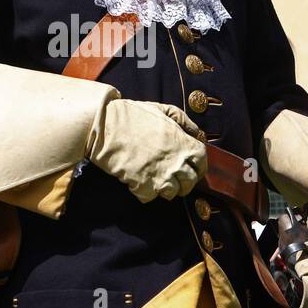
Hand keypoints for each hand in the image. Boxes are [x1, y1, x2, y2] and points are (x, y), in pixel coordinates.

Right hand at [89, 99, 206, 201]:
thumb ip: (184, 121)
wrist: (105, 126)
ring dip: (165, 189)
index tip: (193, 169)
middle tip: (174, 178)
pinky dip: (145, 192)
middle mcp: (176, 162)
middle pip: (190, 182)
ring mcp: (160, 176)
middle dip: (184, 182)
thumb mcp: (163, 110)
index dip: (199, 167)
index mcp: (183, 143)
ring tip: (156, 181)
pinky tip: (139, 182)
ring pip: (172, 193)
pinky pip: (150, 197)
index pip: (202, 162)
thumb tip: (198, 134)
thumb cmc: (133, 115)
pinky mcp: (142, 186)